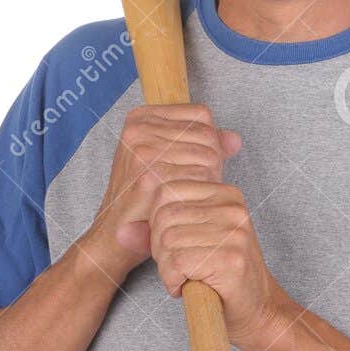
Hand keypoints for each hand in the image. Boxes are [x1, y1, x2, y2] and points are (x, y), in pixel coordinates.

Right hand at [84, 104, 241, 281]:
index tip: (192, 163)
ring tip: (186, 194)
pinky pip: (201, 175)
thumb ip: (201, 145)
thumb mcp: (169, 161)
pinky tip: (186, 202)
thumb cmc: (142, 200)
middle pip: (207, 134)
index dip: (208, 142)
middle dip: (211, 162)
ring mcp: (144, 150)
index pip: (201, 115)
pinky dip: (202, 192)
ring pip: (209, 154)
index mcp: (141, 118)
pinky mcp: (152, 174)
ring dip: (208, 179)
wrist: (114, 235)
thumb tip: (235, 139)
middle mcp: (139, 129)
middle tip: (190, 186)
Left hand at [147, 175, 289, 350]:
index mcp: (224, 193)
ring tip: (188, 276)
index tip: (177, 246)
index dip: (157, 224)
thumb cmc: (220, 276)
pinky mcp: (230, 258)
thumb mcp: (187, 243)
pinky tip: (191, 286)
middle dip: (160, 247)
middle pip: (163, 216)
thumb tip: (121, 232)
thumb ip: (155, 232)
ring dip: (167, 267)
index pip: (165, 191)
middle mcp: (232, 207)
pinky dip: (174, 281)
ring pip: (168, 240)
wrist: (257, 311)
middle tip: (181, 266)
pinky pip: (178, 263)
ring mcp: (234, 232)